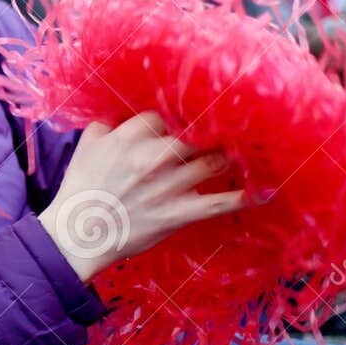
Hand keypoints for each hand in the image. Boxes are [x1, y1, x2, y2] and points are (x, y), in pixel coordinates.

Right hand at [39, 111, 250, 281]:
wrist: (78, 233)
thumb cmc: (81, 187)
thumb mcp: (87, 145)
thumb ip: (109, 123)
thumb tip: (128, 111)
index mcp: (129, 138)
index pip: (167, 114)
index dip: (180, 115)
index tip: (190, 118)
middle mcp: (153, 158)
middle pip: (199, 132)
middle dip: (215, 128)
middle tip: (232, 125)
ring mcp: (169, 186)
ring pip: (214, 162)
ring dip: (234, 155)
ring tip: (249, 149)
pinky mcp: (179, 213)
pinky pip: (219, 203)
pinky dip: (245, 197)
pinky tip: (266, 189)